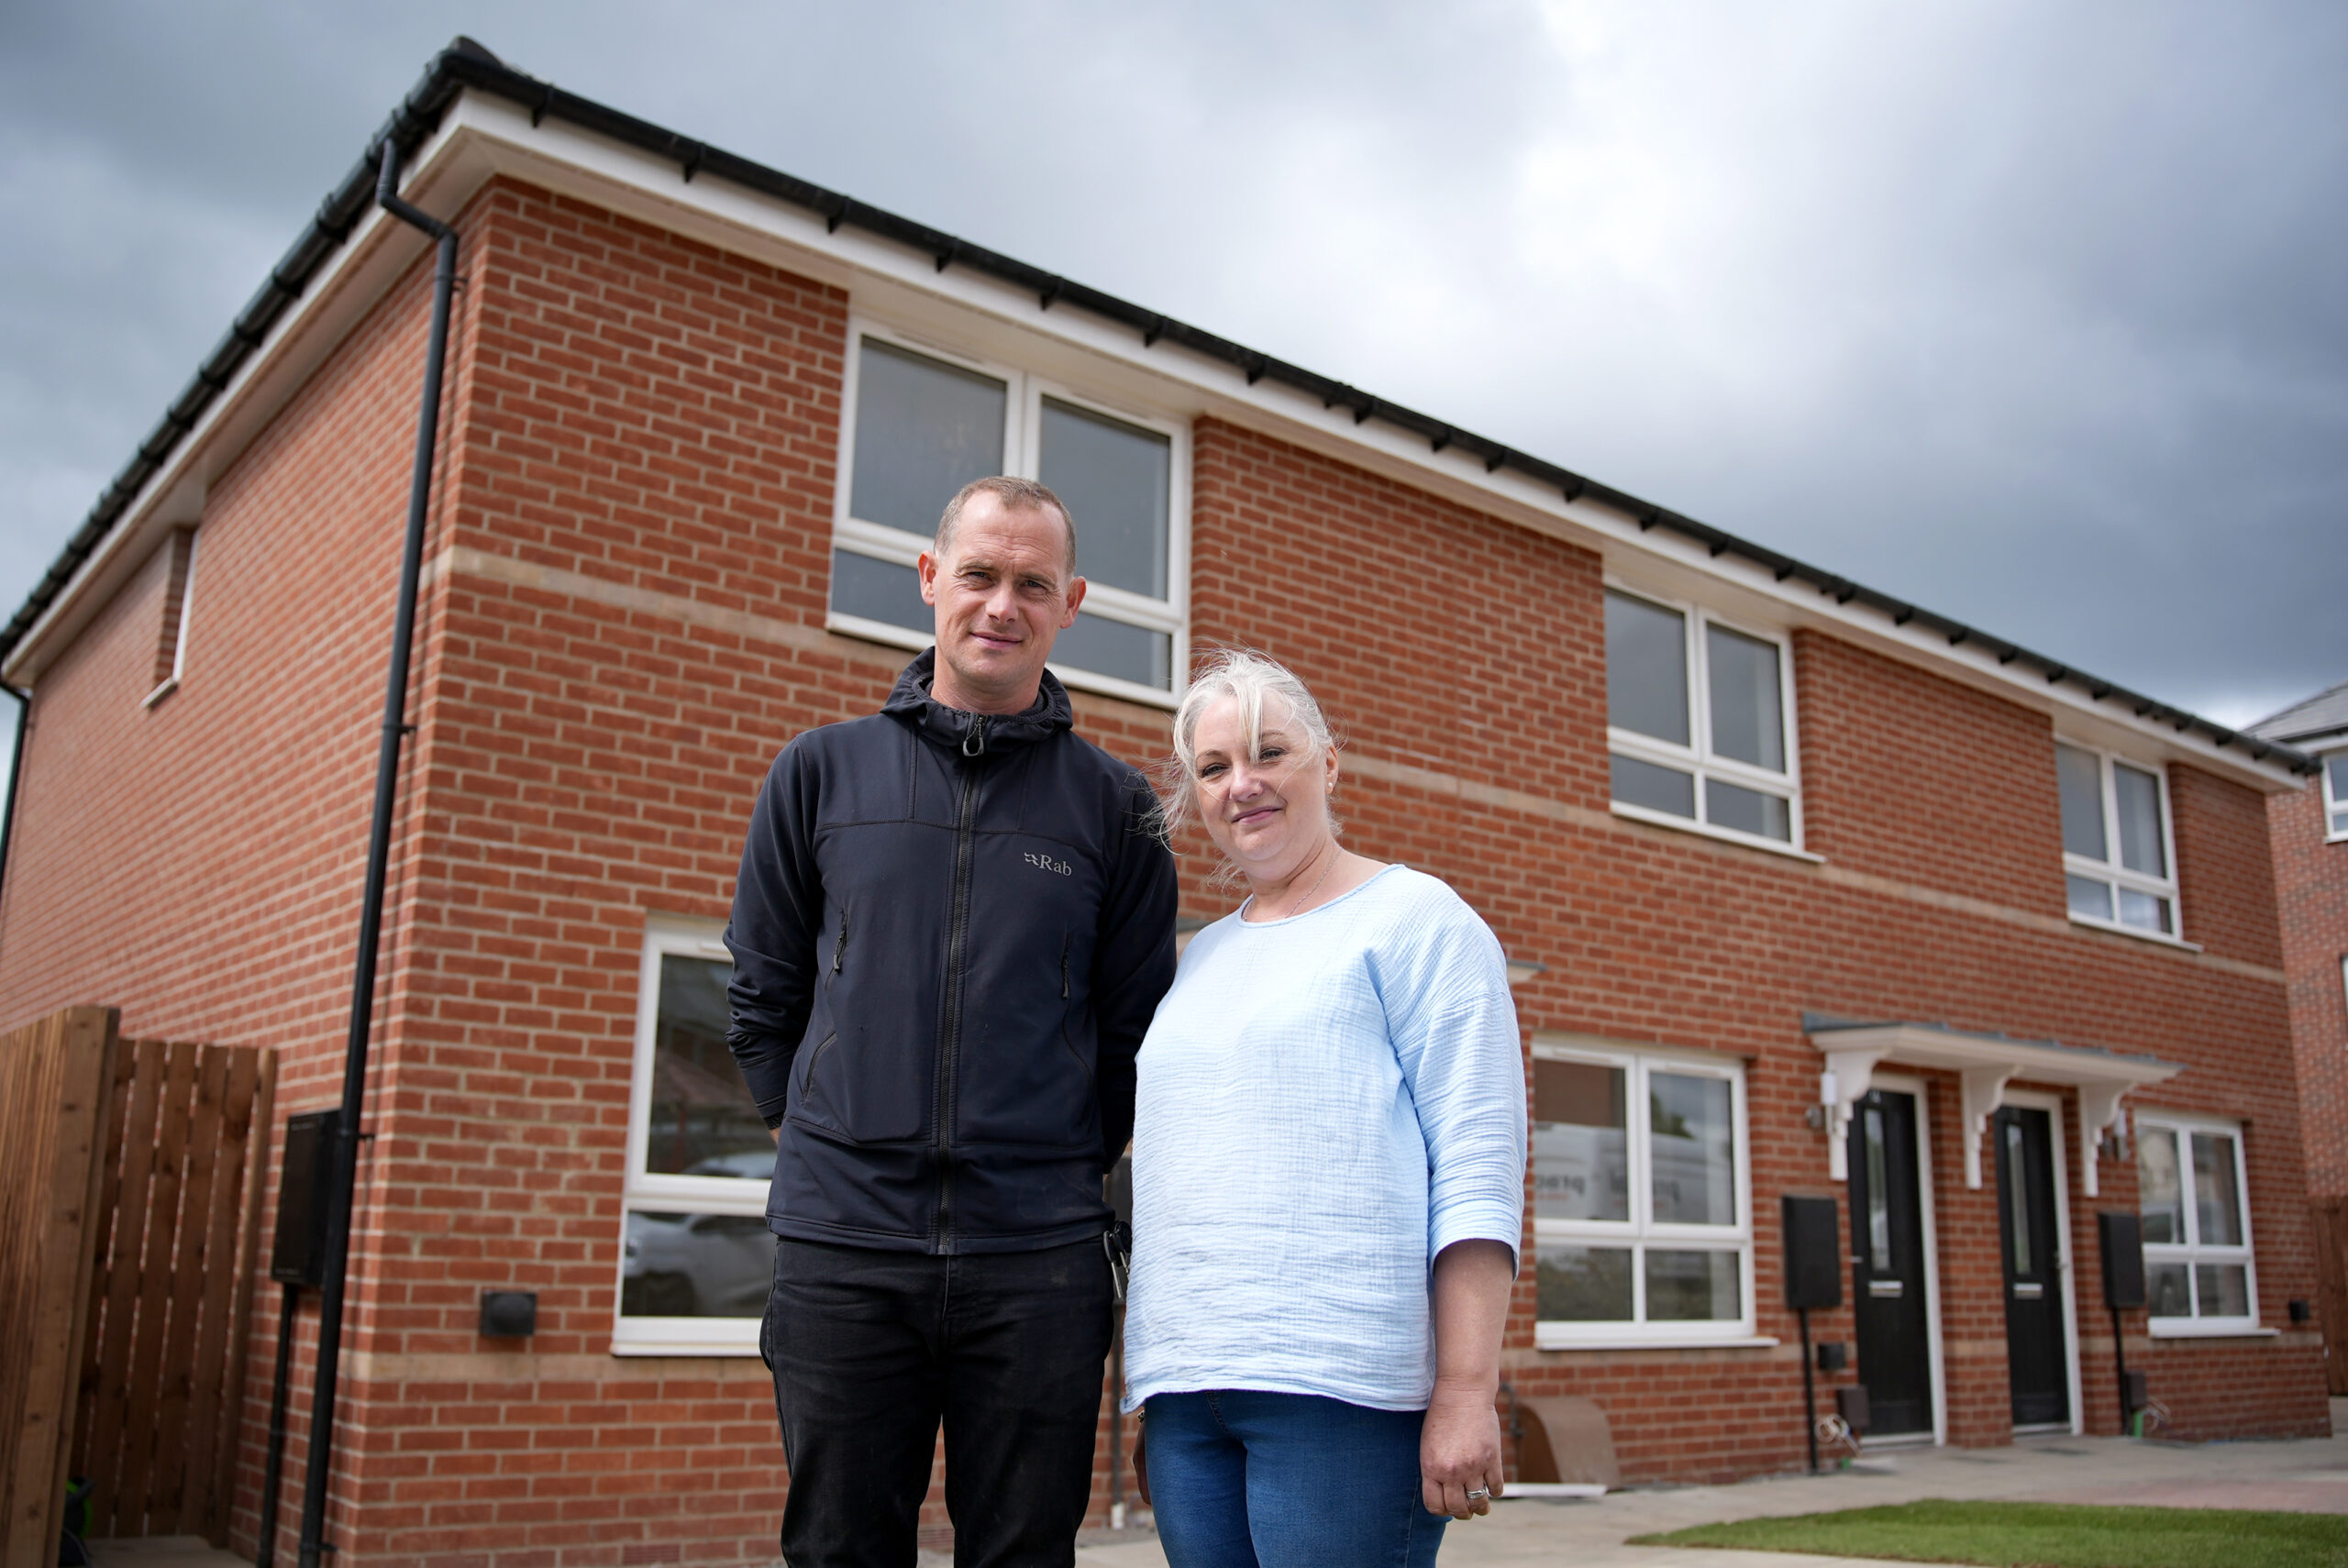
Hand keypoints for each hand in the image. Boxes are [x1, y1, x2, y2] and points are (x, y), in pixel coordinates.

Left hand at [1420, 1385, 1502, 1519]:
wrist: (1462, 1393)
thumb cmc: (1442, 1418)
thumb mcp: (1429, 1446)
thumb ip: (1435, 1471)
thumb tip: (1445, 1494)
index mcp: (1431, 1468)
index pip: (1435, 1506)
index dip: (1442, 1510)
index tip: (1447, 1507)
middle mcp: (1451, 1471)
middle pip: (1458, 1509)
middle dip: (1462, 1513)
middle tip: (1466, 1510)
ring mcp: (1473, 1467)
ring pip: (1479, 1503)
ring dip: (1480, 1508)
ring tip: (1481, 1506)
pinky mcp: (1492, 1459)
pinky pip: (1496, 1488)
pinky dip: (1494, 1491)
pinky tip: (1491, 1487)